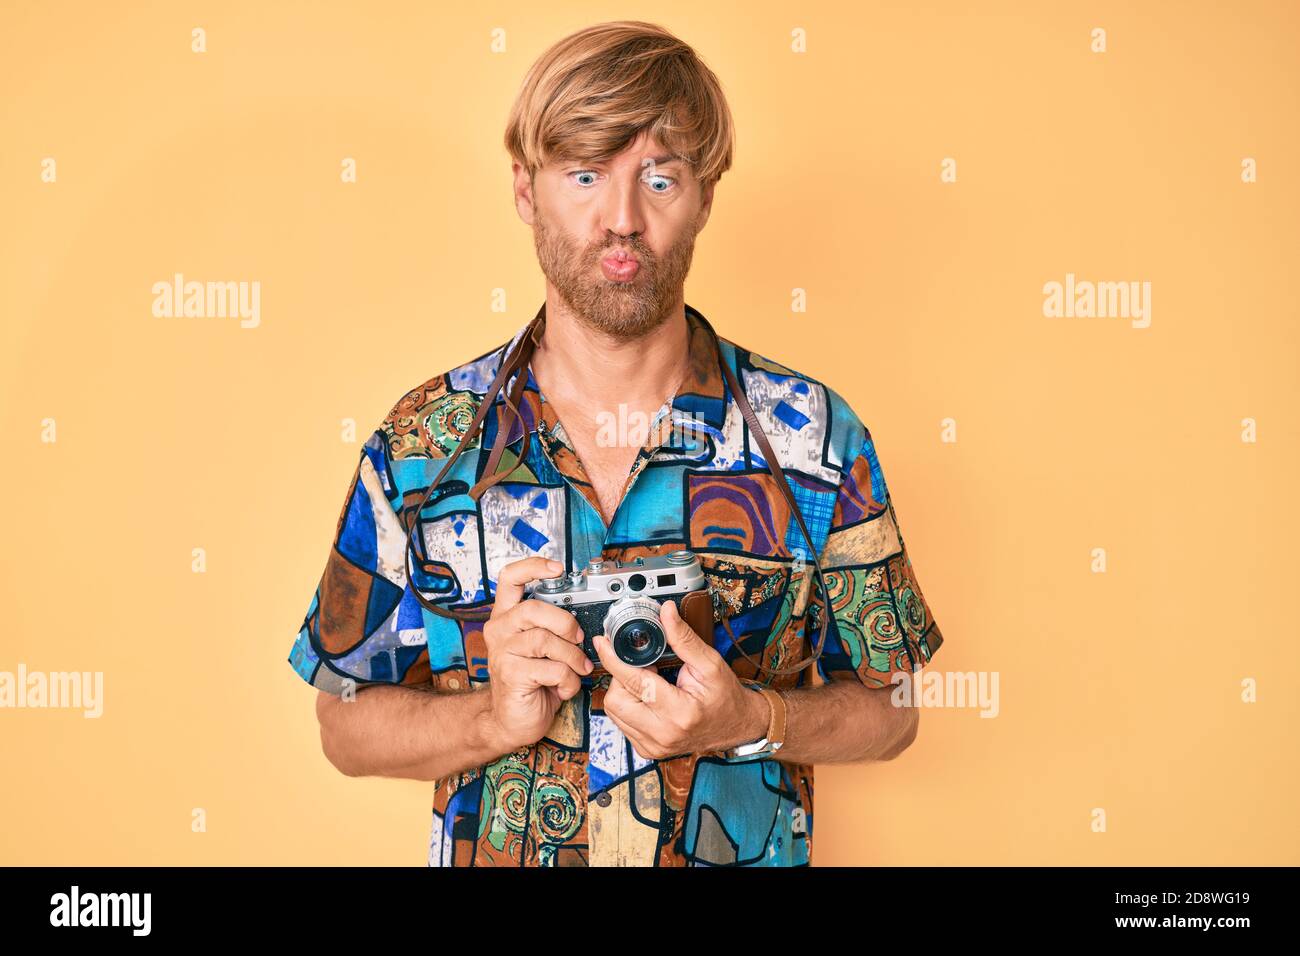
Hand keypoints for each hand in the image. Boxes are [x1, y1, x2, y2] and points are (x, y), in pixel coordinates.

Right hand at [481, 556, 593, 751]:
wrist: (510, 721)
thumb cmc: (531, 682)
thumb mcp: (543, 649)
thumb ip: (553, 628)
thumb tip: (585, 617)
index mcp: (507, 617)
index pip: (510, 578)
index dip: (534, 567)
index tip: (557, 568)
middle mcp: (500, 629)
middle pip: (534, 608)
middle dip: (566, 623)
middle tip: (578, 639)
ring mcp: (502, 652)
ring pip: (546, 640)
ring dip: (572, 657)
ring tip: (577, 669)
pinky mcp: (511, 674)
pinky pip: (551, 668)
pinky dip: (568, 680)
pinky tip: (564, 688)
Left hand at [593, 598, 767, 759]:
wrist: (737, 726)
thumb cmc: (725, 697)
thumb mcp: (710, 663)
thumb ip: (684, 638)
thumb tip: (666, 612)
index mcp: (679, 713)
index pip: (634, 682)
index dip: (614, 659)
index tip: (603, 642)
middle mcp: (662, 735)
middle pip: (616, 700)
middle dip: (621, 677)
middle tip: (643, 667)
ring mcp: (653, 746)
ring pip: (614, 712)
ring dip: (624, 690)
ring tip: (649, 682)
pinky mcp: (647, 750)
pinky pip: (622, 722)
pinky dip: (628, 705)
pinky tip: (647, 697)